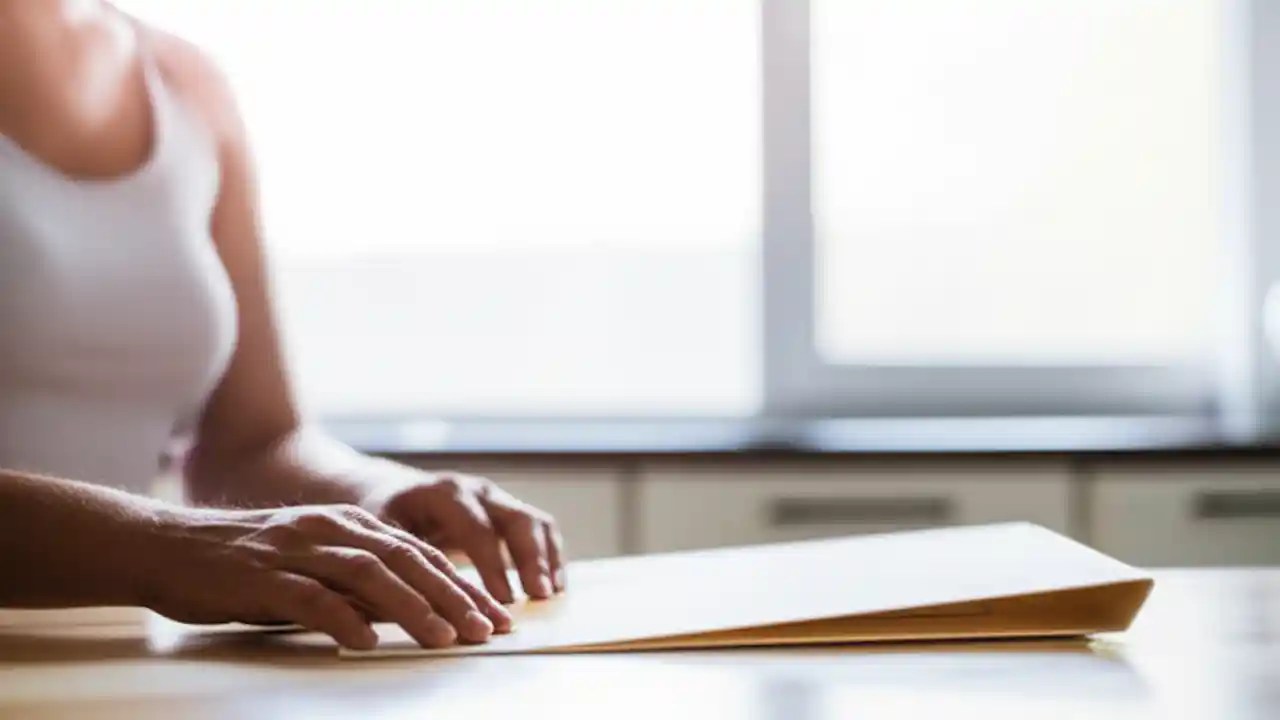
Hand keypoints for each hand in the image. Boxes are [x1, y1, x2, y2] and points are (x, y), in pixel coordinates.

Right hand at [142, 503, 512, 649]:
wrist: (168, 547)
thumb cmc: (246, 564)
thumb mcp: (312, 563)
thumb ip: (357, 582)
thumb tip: (411, 614)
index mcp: (348, 523)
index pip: (419, 553)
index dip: (462, 584)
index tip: (495, 617)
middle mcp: (330, 529)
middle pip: (407, 560)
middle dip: (454, 596)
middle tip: (488, 630)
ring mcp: (297, 549)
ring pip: (369, 574)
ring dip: (413, 607)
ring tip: (446, 638)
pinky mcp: (261, 576)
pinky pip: (309, 597)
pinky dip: (341, 618)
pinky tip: (365, 643)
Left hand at [362, 472, 565, 602]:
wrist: (391, 490)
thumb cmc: (383, 516)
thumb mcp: (380, 534)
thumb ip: (399, 563)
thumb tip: (415, 607)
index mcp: (444, 493)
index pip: (476, 527)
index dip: (492, 564)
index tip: (503, 599)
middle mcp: (477, 491)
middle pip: (516, 519)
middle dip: (531, 558)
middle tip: (539, 596)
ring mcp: (496, 499)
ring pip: (535, 521)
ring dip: (547, 558)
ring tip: (551, 595)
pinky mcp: (507, 512)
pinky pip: (540, 529)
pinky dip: (550, 556)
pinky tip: (553, 587)